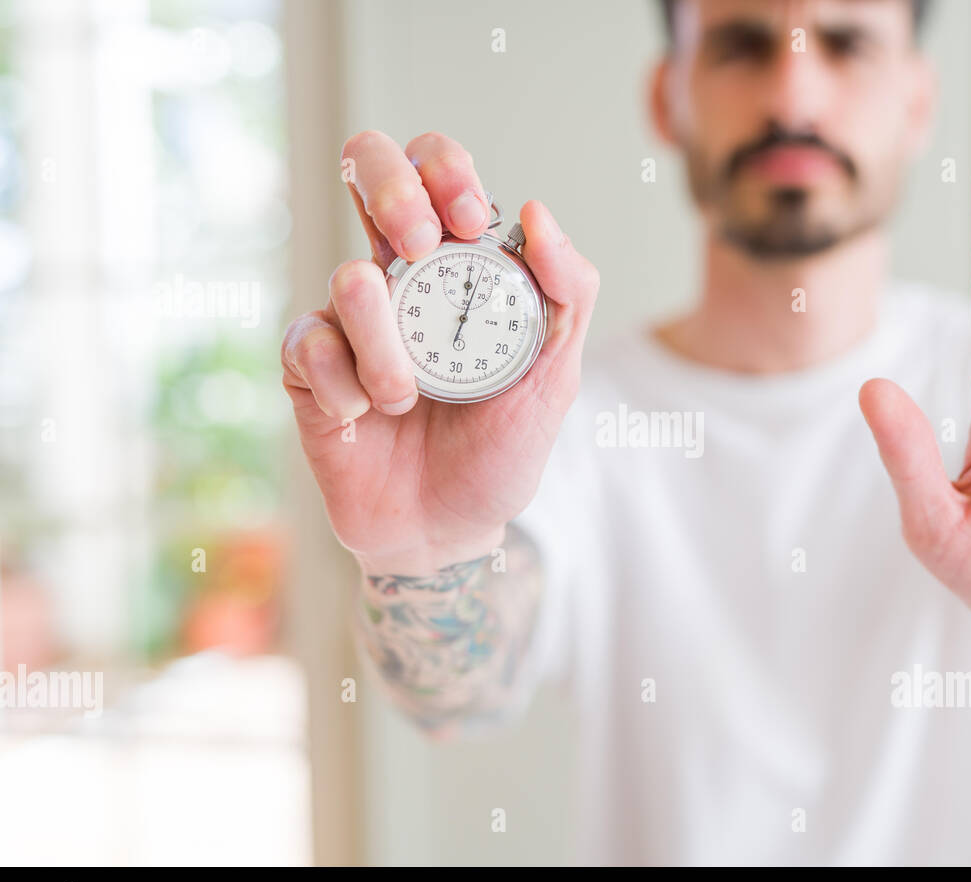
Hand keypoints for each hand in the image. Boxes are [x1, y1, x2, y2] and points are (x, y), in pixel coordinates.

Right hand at [281, 130, 599, 572]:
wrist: (446, 530)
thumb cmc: (500, 449)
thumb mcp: (556, 378)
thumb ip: (569, 296)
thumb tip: (538, 214)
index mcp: (458, 267)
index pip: (436, 170)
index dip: (444, 170)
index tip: (472, 219)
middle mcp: (398, 277)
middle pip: (367, 166)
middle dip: (392, 189)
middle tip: (421, 248)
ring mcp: (347, 318)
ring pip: (349, 280)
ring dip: (389, 350)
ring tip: (406, 400)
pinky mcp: (306, 366)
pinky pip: (310, 346)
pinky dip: (346, 389)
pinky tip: (363, 420)